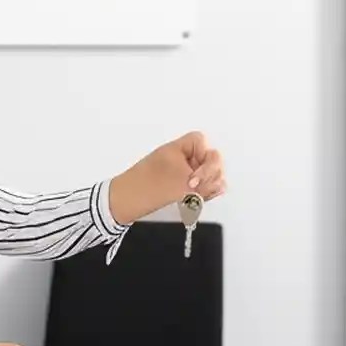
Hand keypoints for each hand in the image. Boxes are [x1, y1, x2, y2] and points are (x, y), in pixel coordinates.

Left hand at [109, 131, 225, 224]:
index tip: (194, 173)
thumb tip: (221, 184)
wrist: (124, 203)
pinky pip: (200, 188)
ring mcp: (181, 173)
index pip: (201, 142)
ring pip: (208, 176)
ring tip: (195, 197)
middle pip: (210, 160)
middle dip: (209, 175)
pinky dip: (203, 194)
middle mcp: (182, 158)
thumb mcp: (181, 182)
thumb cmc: (147, 187)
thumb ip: (205, 182)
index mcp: (179, 148)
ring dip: (208, 186)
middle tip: (194, 188)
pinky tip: (197, 201)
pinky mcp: (180, 187)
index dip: (204, 156)